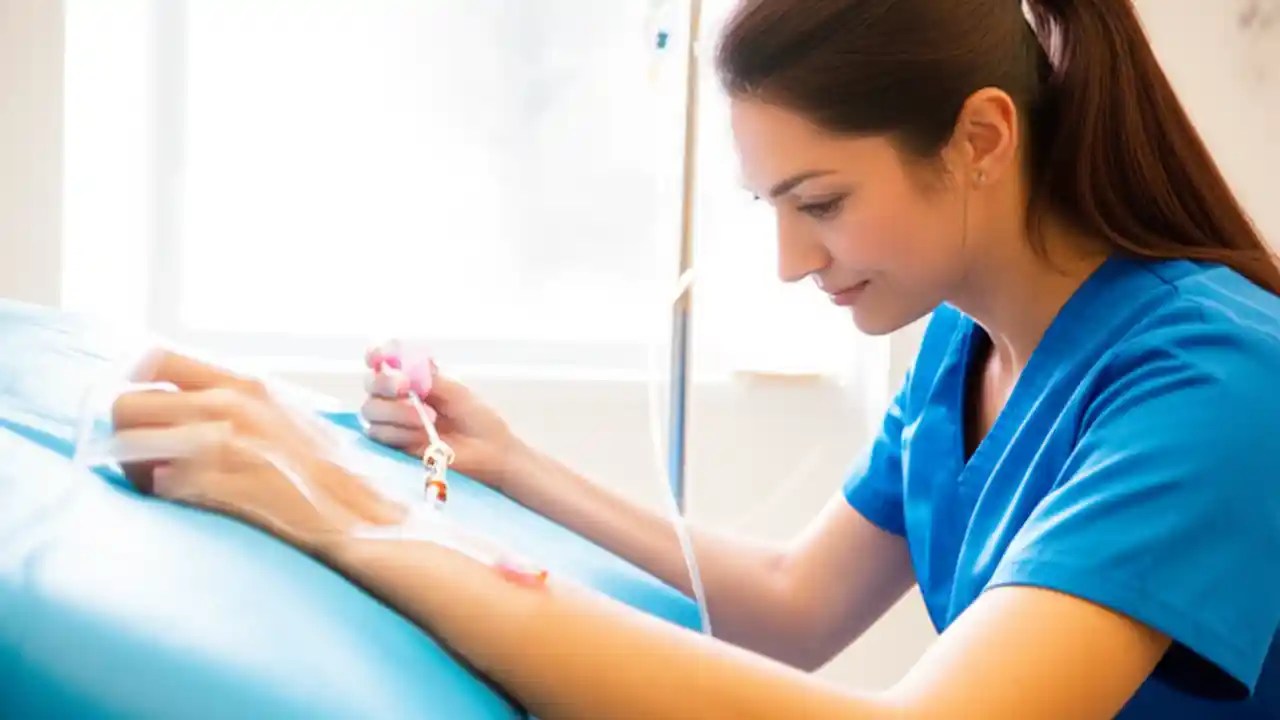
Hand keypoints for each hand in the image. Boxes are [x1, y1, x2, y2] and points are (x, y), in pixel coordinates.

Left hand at [113, 350, 404, 553]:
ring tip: (155, 479)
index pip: (157, 358)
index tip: (139, 404)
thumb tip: (184, 406)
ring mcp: (224, 449)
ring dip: (135, 464)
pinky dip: (164, 492)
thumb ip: (236, 405)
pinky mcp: (221, 489)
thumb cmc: (330, 475)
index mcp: (246, 385)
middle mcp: (230, 408)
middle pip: (130, 403)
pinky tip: (183, 499)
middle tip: (137, 452)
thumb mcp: (287, 419)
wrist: (365, 520)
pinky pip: (162, 486)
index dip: (136, 380)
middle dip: (123, 429)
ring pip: (133, 446)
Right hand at [360, 342, 526, 492]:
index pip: (384, 361)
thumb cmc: (477, 419)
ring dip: (396, 411)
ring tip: (428, 418)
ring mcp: (393, 423)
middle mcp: (398, 398)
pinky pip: (379, 435)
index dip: (376, 355)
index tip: (378, 356)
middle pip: (372, 385)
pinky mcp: (393, 447)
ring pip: (372, 410)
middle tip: (405, 386)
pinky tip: (420, 433)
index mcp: (414, 378)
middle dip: (385, 382)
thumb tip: (402, 365)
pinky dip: (397, 431)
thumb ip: (429, 378)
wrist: (490, 453)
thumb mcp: (456, 392)